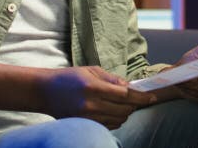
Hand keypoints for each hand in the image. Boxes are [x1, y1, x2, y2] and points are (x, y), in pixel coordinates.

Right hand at [38, 66, 155, 128]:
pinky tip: (112, 111)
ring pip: (118, 120)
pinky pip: (109, 126)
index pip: (125, 96)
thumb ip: (112, 79)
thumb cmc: (69, 77)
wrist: (45, 92)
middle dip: (134, 104)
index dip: (141, 97)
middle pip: (124, 110)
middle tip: (134, 98)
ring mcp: (87, 118)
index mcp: (93, 88)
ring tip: (121, 104)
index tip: (152, 97)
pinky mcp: (84, 125)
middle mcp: (91, 105)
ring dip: (125, 112)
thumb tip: (129, 87)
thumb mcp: (91, 71)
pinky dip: (116, 120)